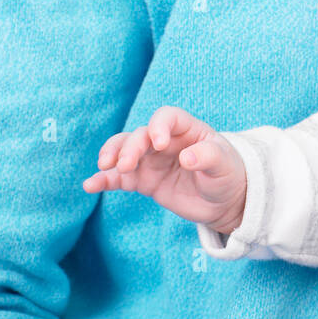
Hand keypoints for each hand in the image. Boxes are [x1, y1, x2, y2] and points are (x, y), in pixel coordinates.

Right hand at [81, 105, 246, 232]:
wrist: (223, 201)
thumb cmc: (227, 174)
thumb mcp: (224, 165)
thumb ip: (209, 157)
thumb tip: (187, 158)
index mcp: (187, 129)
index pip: (167, 117)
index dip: (159, 126)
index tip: (160, 144)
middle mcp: (164, 141)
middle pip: (140, 135)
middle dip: (130, 147)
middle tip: (126, 165)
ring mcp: (151, 160)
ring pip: (124, 150)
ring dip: (112, 156)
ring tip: (105, 168)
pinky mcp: (142, 180)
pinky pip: (118, 177)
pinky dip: (104, 180)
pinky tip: (90, 185)